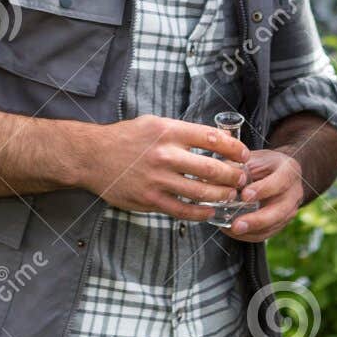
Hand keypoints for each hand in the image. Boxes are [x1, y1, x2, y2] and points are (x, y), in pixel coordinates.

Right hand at [79, 115, 250, 221]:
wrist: (93, 156)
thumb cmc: (126, 137)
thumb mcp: (155, 124)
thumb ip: (185, 131)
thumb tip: (219, 138)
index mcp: (169, 131)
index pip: (212, 138)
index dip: (234, 148)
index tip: (243, 155)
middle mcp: (165, 154)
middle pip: (211, 168)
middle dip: (233, 175)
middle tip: (242, 179)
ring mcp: (157, 179)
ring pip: (201, 192)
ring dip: (222, 196)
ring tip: (230, 195)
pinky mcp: (150, 199)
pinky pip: (182, 210)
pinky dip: (200, 213)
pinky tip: (209, 211)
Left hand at [228, 149, 304, 241]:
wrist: (280, 172)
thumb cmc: (264, 163)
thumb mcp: (255, 158)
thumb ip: (241, 167)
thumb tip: (219, 179)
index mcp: (289, 172)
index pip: (279, 182)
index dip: (263, 190)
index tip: (245, 195)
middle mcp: (294, 193)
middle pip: (279, 211)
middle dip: (257, 220)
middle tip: (237, 225)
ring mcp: (290, 210)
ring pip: (273, 226)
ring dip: (251, 231)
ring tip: (231, 230)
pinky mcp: (282, 222)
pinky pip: (267, 233)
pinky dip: (250, 235)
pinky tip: (233, 232)